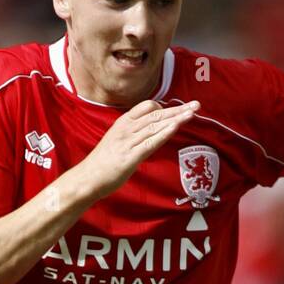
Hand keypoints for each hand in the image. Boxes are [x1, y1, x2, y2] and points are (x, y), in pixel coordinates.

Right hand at [80, 97, 199, 198]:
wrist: (87, 179)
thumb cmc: (102, 163)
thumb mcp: (117, 143)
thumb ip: (133, 136)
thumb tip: (148, 134)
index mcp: (123, 123)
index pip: (146, 107)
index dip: (164, 107)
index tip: (178, 110)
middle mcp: (126, 129)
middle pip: (156, 114)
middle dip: (178, 109)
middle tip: (196, 104)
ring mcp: (128, 142)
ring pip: (156, 125)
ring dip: (176, 118)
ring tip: (193, 113)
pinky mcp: (131, 156)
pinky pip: (150, 142)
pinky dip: (164, 133)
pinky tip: (176, 127)